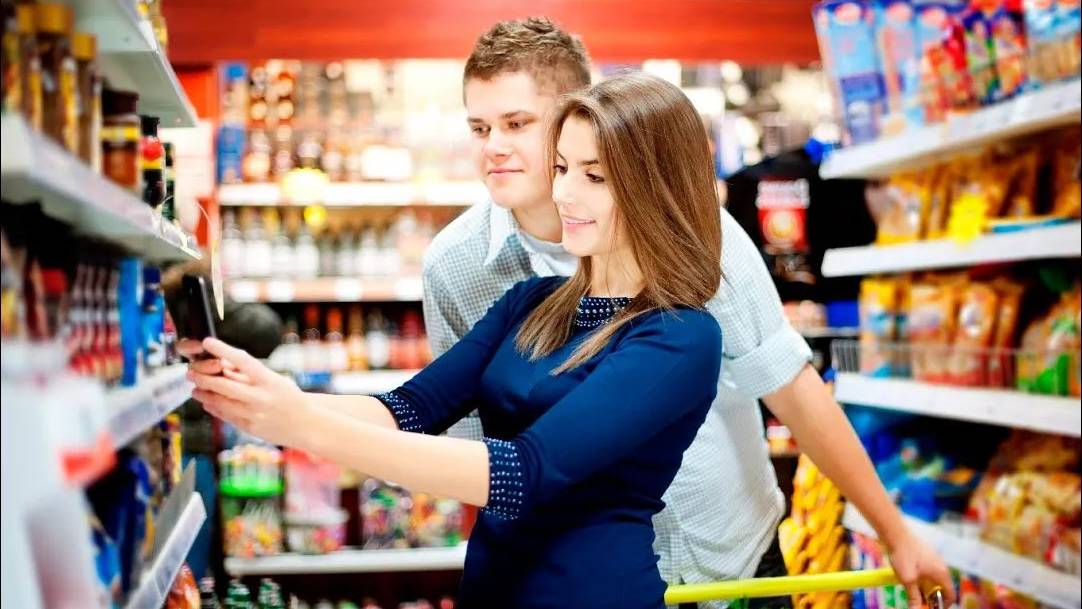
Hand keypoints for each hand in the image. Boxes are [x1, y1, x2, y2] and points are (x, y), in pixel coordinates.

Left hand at [187, 337, 308, 447]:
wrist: (307, 424)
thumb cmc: (289, 397)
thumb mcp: (275, 380)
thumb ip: (250, 375)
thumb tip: (224, 365)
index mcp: (269, 380)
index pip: (243, 360)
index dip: (223, 349)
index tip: (208, 342)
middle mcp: (261, 397)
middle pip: (224, 385)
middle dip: (204, 378)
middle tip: (190, 372)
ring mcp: (254, 414)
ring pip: (221, 403)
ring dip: (204, 394)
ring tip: (195, 388)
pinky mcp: (250, 427)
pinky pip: (226, 416)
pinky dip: (214, 408)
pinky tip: (207, 403)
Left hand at [886, 529, 954, 607]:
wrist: (895, 533)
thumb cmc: (904, 555)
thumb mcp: (908, 579)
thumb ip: (914, 597)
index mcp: (942, 573)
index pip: (951, 595)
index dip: (943, 605)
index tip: (931, 608)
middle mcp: (941, 566)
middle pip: (942, 588)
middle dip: (932, 597)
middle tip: (920, 602)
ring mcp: (933, 560)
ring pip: (933, 580)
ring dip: (924, 588)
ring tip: (912, 591)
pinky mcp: (925, 556)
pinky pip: (927, 572)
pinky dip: (921, 579)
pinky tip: (908, 579)